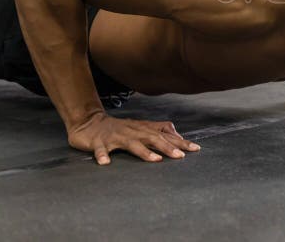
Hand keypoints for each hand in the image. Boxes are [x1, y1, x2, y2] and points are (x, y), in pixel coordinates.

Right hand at [68, 112, 199, 164]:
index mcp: (142, 129)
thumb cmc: (119, 128)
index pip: (164, 135)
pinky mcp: (99, 142)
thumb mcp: (140, 128)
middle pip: (152, 138)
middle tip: (180, 156)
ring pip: (131, 144)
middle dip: (167, 147)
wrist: (89, 122)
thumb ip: (159, 130)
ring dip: (143, 152)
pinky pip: (100, 149)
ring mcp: (116, 136)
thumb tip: (178, 136)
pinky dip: (102, 155)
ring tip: (155, 160)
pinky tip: (105, 163)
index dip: (180, 142)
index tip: (195, 149)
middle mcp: (132, 131)